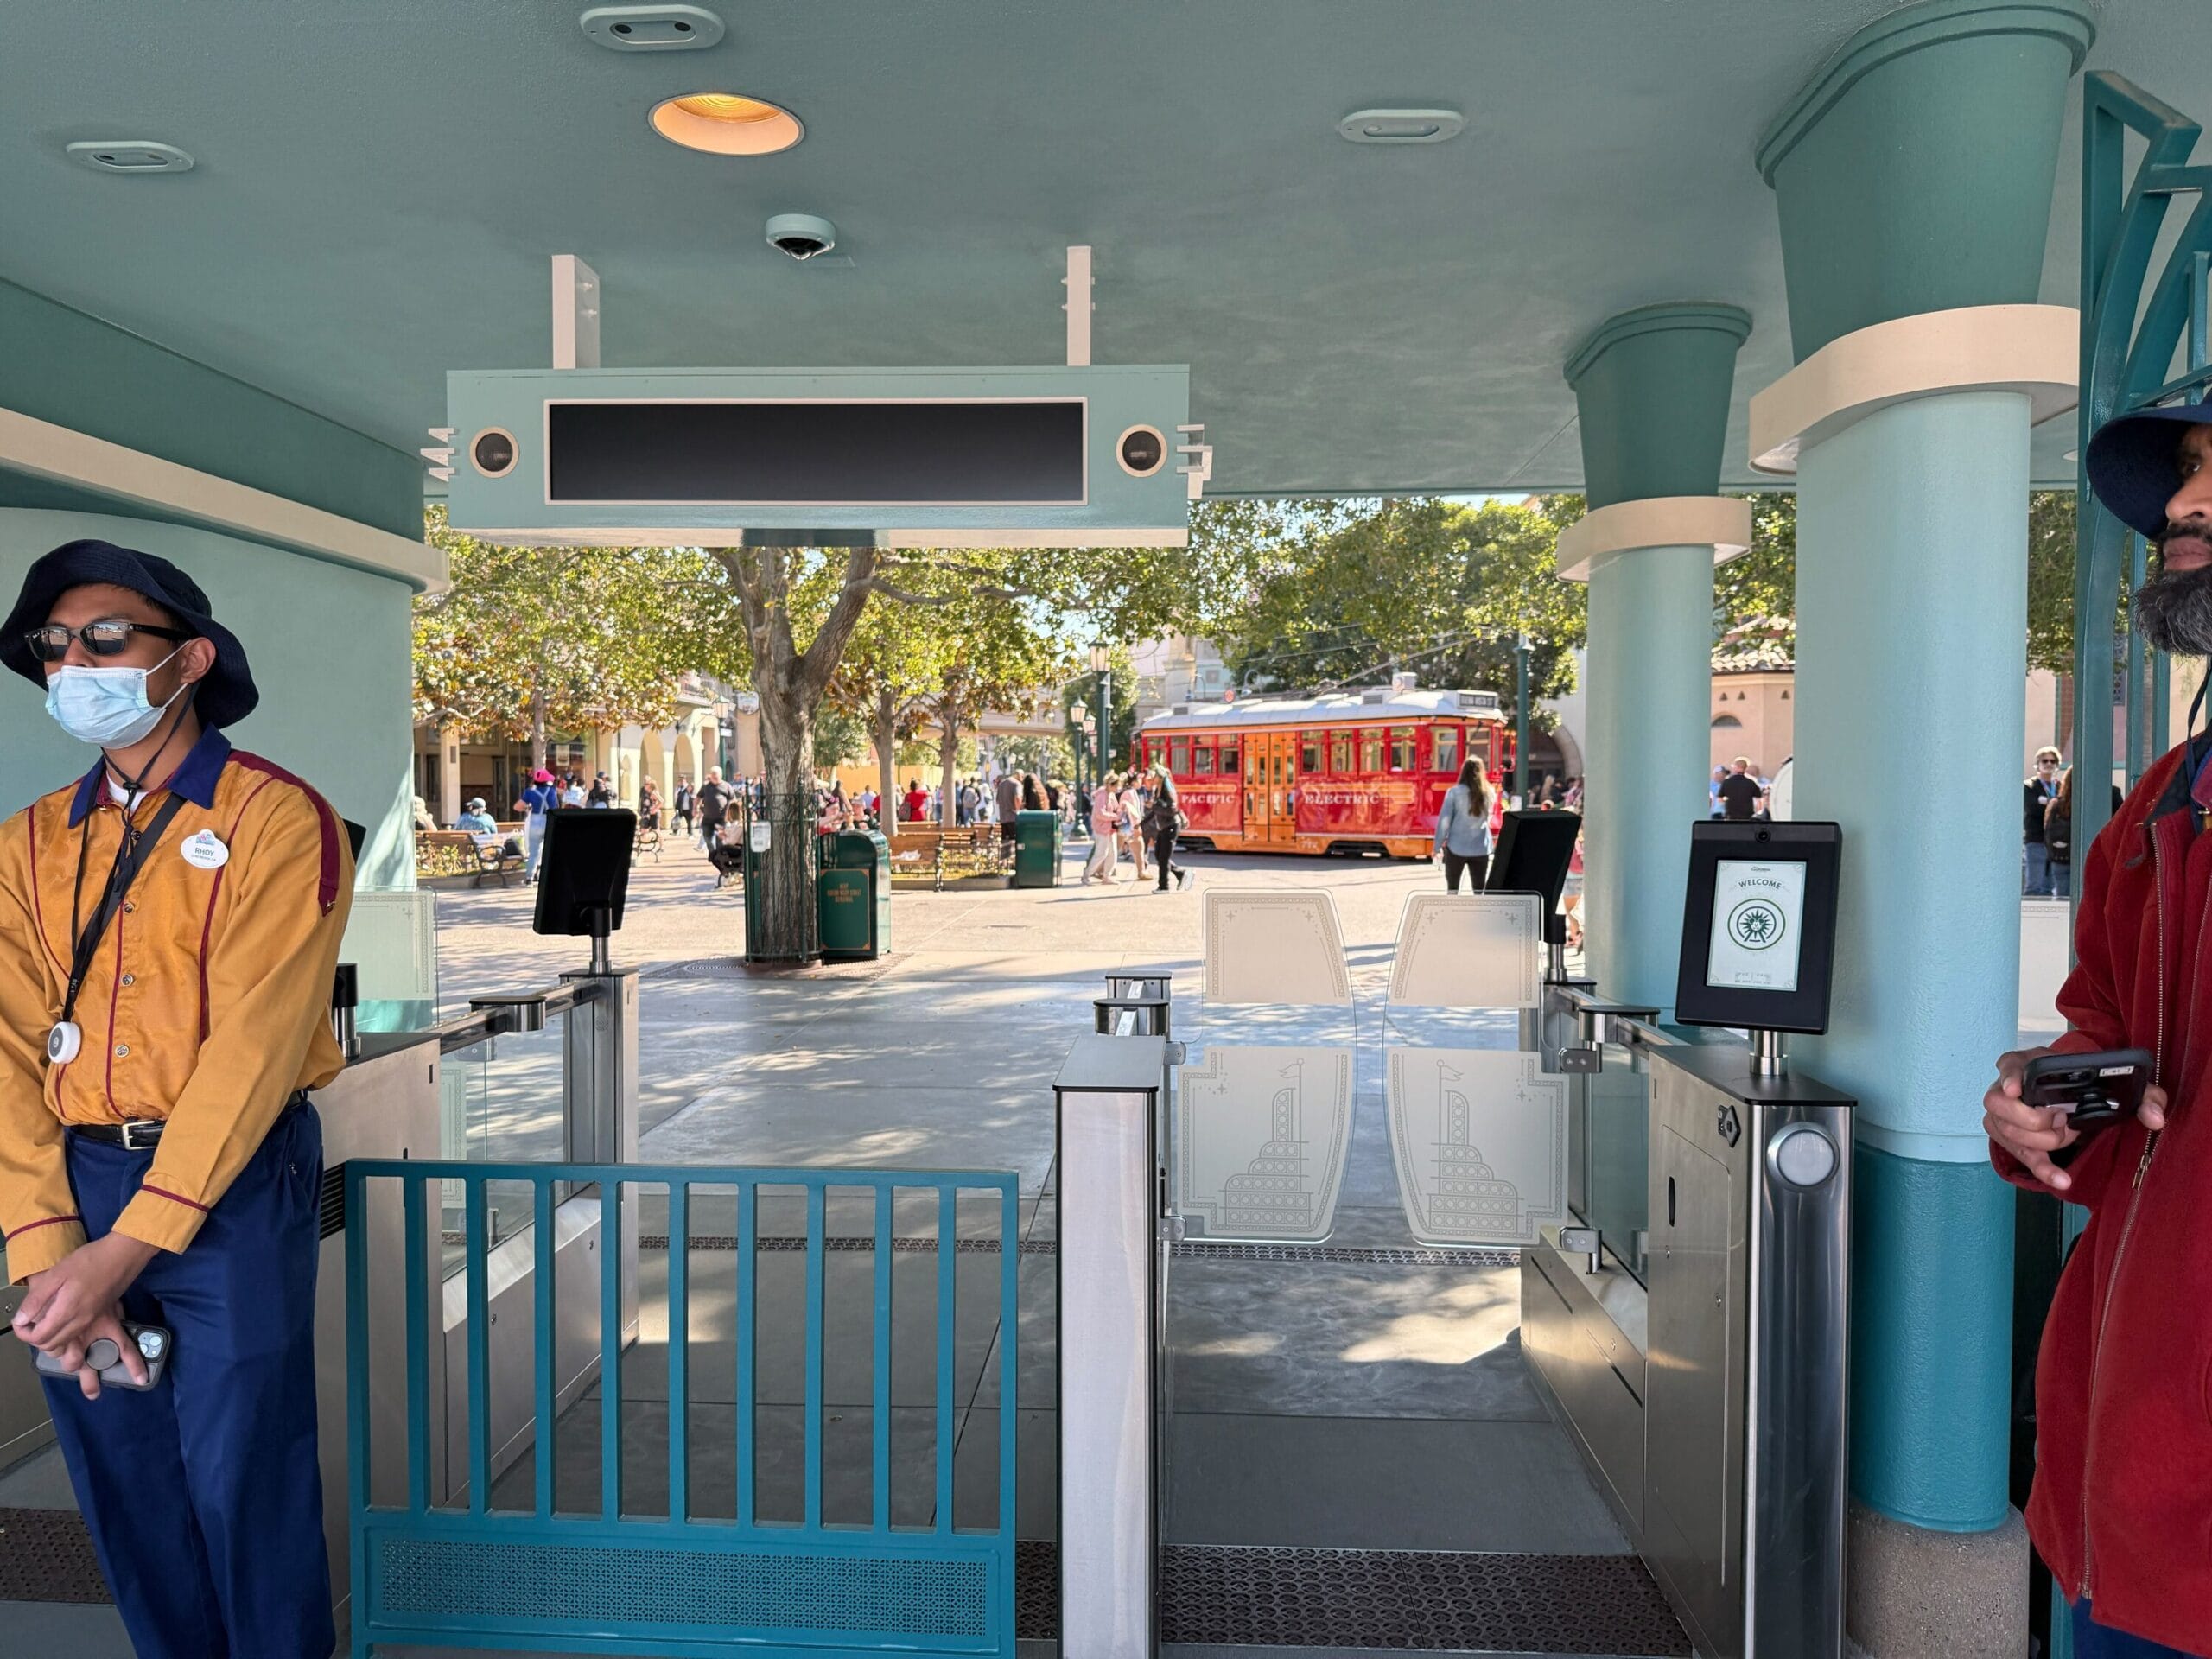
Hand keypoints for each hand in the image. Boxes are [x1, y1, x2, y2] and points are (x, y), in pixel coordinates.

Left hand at [14, 1233, 156, 1393]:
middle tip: (36, 1334)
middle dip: (43, 1346)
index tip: (23, 1325)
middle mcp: (83, 1323)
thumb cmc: (89, 1260)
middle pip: (56, 1348)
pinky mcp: (110, 1321)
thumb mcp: (55, 1275)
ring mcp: (98, 1325)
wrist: (120, 1254)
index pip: (41, 1337)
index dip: (27, 1334)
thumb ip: (36, 1300)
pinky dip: (130, 1362)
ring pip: (82, 1355)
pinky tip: (139, 1377)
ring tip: (84, 1383)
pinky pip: (121, 1347)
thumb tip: (22, 1320)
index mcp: (67, 1311)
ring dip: (78, 1368)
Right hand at [1982, 1047, 2169, 1192]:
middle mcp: (2009, 1088)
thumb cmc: (2091, 1089)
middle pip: (1999, 1104)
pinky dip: (2043, 1169)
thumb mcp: (2123, 1086)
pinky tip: (2062, 1178)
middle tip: (2062, 1119)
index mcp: (2030, 1064)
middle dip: (2033, 1119)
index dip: (2009, 1077)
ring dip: (2044, 1141)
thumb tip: (2153, 1118)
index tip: (2015, 1090)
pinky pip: (2021, 1157)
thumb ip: (2144, 1096)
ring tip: (2068, 1134)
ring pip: (2009, 1132)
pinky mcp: (2009, 1138)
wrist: (2079, 1102)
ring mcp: (2004, 1114)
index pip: (2008, 1064)